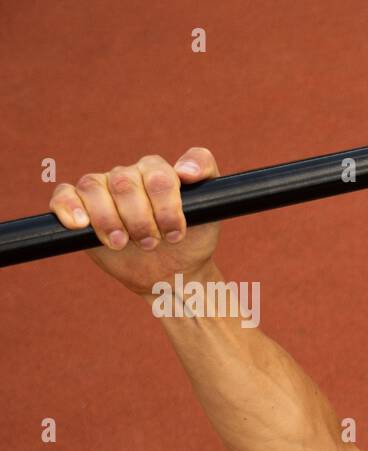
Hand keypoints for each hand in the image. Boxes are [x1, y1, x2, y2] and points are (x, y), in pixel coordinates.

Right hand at [47, 147, 221, 295]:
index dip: (166, 205)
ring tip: (124, 244)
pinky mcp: (79, 208)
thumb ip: (205, 173)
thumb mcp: (212, 209)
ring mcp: (102, 190)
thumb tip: (184, 170)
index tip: (176, 232)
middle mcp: (128, 176)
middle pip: (125, 183)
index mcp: (156, 171)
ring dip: (110, 220)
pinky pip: (64, 196)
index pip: (157, 173)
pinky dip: (69, 208)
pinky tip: (81, 225)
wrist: (172, 274)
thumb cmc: (192, 240)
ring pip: (93, 187)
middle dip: (141, 220)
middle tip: (152, 243)